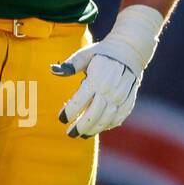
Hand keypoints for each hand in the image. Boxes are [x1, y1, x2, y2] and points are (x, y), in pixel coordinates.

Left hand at [51, 4, 162, 136]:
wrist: (131, 49)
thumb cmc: (103, 52)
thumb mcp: (86, 54)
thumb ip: (70, 65)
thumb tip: (53, 70)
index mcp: (96, 79)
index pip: (79, 101)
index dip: (69, 112)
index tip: (61, 118)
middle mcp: (109, 90)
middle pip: (93, 115)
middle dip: (80, 127)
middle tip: (70, 133)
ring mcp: (121, 96)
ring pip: (106, 119)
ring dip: (94, 129)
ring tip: (83, 135)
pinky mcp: (129, 99)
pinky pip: (119, 117)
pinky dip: (109, 125)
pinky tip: (99, 128)